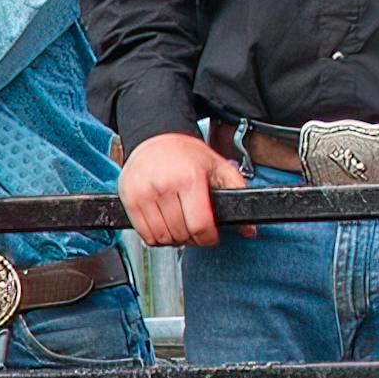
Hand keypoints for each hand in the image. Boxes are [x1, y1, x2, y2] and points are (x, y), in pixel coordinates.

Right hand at [115, 130, 237, 251]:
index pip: (199, 225)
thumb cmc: (186, 154)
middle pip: (181, 234)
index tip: (210, 235)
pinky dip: (156, 237)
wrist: (155, 138)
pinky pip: (145, 235)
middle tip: (195, 229)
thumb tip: (249, 229)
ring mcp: (143, 194)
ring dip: (174, 239)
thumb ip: (236, 194)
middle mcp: (164, 186)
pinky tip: (164, 225)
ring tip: (180, 226)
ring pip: (162, 238)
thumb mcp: (218, 167)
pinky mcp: (130, 201)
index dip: (208, 237)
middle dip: (192, 238)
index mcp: (189, 178)